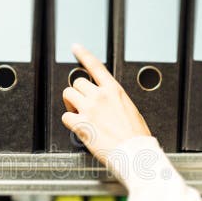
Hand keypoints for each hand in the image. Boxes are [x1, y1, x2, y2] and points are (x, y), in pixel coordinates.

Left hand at [62, 44, 152, 164]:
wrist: (135, 152)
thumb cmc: (136, 136)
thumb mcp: (131, 110)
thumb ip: (115, 102)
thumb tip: (108, 104)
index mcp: (114, 91)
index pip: (95, 66)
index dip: (83, 55)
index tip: (76, 48)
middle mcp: (100, 96)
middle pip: (77, 82)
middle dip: (78, 92)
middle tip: (82, 104)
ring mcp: (89, 109)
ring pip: (68, 94)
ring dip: (70, 103)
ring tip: (78, 113)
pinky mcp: (81, 124)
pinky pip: (65, 117)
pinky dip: (69, 121)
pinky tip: (78, 127)